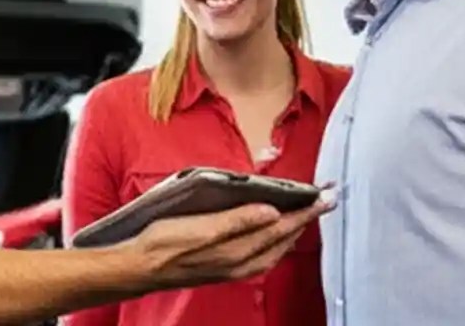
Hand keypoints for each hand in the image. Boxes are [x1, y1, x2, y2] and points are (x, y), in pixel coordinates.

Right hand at [122, 195, 334, 292]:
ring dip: (293, 231)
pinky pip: (262, 257)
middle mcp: (241, 262)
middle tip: (326, 200)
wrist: (139, 268)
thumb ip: (236, 221)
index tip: (324, 195)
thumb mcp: (197, 228)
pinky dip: (276, 243)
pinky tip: (273, 235)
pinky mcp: (224, 269)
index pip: (280, 226)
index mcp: (237, 250)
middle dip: (306, 218)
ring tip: (306, 215)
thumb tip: (271, 211)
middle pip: (284, 238)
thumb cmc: (162, 243)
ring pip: (275, 249)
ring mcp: (233, 268)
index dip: (304, 210)